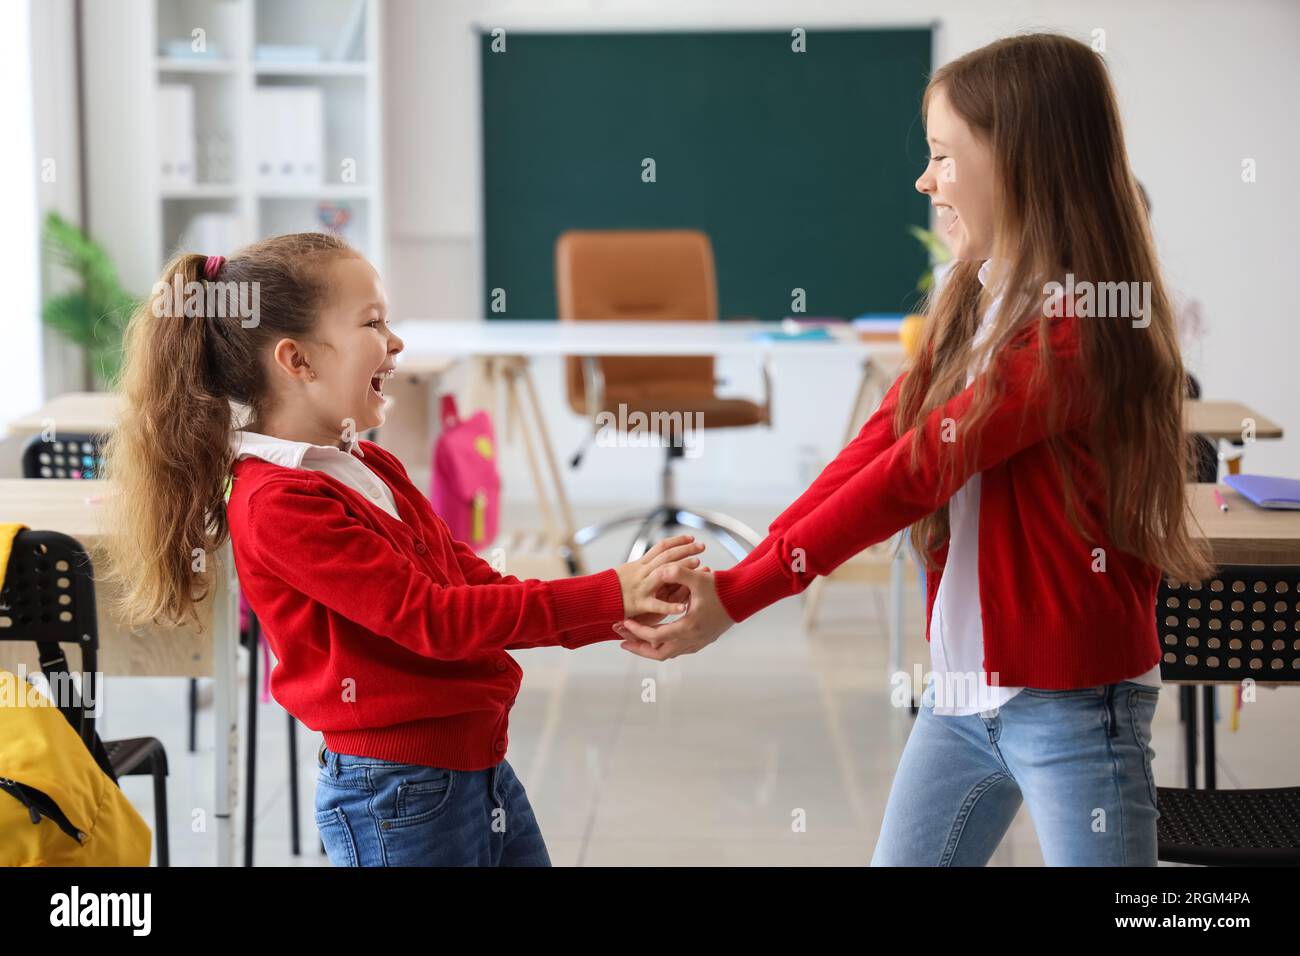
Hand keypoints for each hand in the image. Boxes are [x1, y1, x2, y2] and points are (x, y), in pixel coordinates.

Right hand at [613, 534, 705, 619]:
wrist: (594, 598)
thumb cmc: (610, 588)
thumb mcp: (626, 572)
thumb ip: (642, 567)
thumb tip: (657, 560)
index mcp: (640, 564)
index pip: (660, 547)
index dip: (677, 541)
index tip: (692, 537)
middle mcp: (641, 572)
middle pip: (666, 556)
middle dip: (685, 549)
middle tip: (702, 546)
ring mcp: (641, 587)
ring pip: (663, 574)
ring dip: (682, 568)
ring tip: (698, 565)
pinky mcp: (639, 604)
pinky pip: (656, 605)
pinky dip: (670, 606)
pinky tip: (683, 607)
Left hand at [614, 564, 732, 659]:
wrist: (744, 596)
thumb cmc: (722, 588)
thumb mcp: (698, 578)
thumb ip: (677, 572)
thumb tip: (659, 569)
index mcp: (689, 627)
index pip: (655, 637)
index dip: (637, 632)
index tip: (624, 624)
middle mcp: (693, 639)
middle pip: (658, 654)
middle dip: (638, 647)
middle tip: (622, 641)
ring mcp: (698, 642)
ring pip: (668, 653)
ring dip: (649, 647)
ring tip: (635, 639)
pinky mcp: (702, 640)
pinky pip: (677, 649)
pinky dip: (663, 645)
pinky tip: (655, 637)